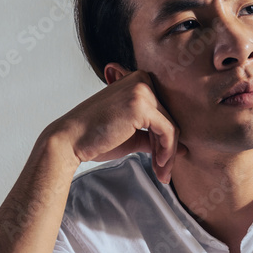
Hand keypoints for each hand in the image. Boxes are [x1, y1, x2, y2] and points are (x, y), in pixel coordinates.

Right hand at [47, 69, 181, 182]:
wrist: (70, 141)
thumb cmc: (96, 138)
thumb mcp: (132, 136)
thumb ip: (154, 138)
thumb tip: (181, 149)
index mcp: (138, 80)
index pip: (164, 112)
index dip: (165, 139)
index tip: (162, 161)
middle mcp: (142, 79)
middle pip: (170, 119)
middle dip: (168, 149)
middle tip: (164, 172)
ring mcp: (142, 90)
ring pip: (171, 127)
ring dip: (168, 154)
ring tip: (162, 174)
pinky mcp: (141, 106)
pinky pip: (168, 132)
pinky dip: (167, 152)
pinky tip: (158, 165)